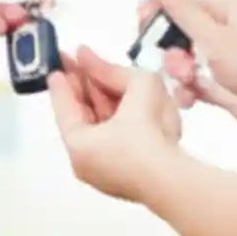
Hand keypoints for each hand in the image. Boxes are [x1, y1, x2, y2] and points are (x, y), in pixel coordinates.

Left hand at [48, 46, 180, 202]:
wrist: (177, 180)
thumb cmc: (150, 132)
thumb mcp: (137, 87)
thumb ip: (109, 69)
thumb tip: (85, 55)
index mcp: (78, 145)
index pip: (64, 107)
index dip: (62, 82)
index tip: (58, 62)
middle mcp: (86, 162)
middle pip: (81, 117)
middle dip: (81, 88)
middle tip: (77, 62)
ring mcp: (107, 172)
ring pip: (99, 129)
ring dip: (98, 102)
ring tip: (97, 75)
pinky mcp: (127, 176)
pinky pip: (114, 141)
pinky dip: (115, 120)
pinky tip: (121, 102)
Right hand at [141, 0, 236, 143]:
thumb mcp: (212, 36)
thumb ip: (180, 6)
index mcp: (223, 3)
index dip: (156, 15)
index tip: (145, 32)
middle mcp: (220, 24)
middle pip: (172, 29)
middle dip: (168, 50)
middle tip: (180, 65)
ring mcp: (218, 53)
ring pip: (177, 56)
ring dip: (177, 72)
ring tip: (190, 83)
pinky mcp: (218, 79)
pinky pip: (187, 79)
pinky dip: (185, 89)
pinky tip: (191, 99)